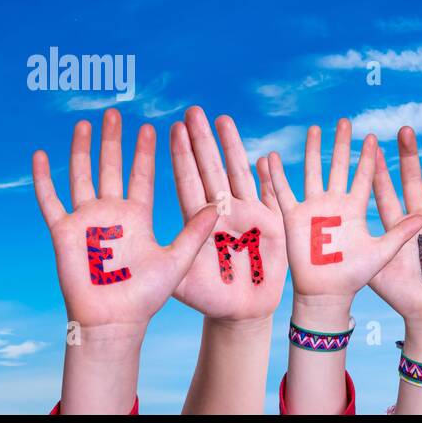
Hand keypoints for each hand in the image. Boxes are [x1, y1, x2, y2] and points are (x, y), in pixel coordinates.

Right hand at [33, 108, 217, 330]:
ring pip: (80, 175)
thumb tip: (219, 204)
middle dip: (113, 140)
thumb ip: (196, 230)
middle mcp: (111, 213)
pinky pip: (49, 201)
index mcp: (138, 216)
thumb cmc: (147, 296)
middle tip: (114, 112)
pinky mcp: (63, 232)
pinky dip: (43, 179)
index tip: (152, 126)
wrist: (116, 321)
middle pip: (110, 167)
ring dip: (81, 150)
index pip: (141, 175)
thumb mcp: (179, 259)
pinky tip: (40, 155)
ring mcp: (86, 220)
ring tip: (83, 123)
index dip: (145, 152)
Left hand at [170, 106, 287, 320]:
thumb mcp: (183, 282)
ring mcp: (248, 215)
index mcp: (199, 221)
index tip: (173, 128)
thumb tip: (149, 245)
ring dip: (232, 147)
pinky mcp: (272, 226)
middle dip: (203, 140)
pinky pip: (272, 196)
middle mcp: (223, 212)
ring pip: (239, 174)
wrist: (242, 311)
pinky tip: (265, 157)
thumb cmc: (209, 298)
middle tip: (193, 111)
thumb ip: (171, 261)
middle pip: (212, 169)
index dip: (181, 155)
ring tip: (223, 120)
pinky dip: (270, 178)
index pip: (188, 181)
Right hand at [268, 120, 421, 312]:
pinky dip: (276, 176)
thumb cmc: (355, 276)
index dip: (367, 157)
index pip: (363, 176)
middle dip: (341, 144)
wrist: (328, 294)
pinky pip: (283, 192)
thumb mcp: (383, 252)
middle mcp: (334, 204)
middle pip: (338, 166)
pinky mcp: (293, 217)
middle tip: (345, 121)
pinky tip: (270, 157)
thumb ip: (402, 232)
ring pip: (312, 172)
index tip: (372, 136)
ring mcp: (313, 208)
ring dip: (312, 150)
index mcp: (355, 209)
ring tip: (314, 128)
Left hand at [370, 127, 421, 414]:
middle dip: (407, 155)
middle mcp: (417, 218)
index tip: (369, 143)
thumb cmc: (403, 296)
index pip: (381, 188)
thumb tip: (332, 222)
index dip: (376, 166)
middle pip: (410, 179)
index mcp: (395, 224)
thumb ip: (360, 242)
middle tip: (403, 129)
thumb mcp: (377, 266)